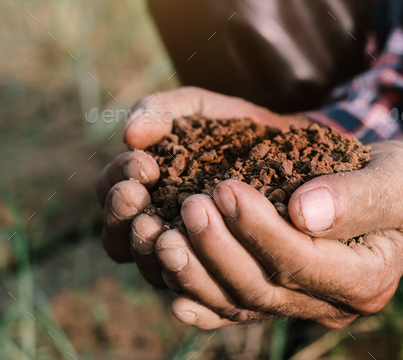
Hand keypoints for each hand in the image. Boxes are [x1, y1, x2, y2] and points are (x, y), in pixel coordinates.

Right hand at [96, 87, 307, 286]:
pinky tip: (197, 260)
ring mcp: (190, 256)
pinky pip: (196, 294)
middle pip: (120, 239)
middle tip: (138, 195)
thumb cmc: (236, 129)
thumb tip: (130, 133)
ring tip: (165, 229)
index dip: (117, 183)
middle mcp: (160, 229)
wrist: (290, 149)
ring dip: (149, 250)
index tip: (141, 164)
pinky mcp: (223, 277)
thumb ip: (160, 111)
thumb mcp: (196, 109)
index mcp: (146, 193)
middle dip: (123, 216)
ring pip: (152, 269)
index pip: (112, 199)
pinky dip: (187, 282)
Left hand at [141, 134, 402, 328]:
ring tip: (162, 235)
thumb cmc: (401, 179)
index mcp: (366, 278)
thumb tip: (303, 213)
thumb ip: (358, 196)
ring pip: (239, 303)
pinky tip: (168, 281)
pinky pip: (233, 308)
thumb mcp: (397, 178)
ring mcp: (303, 306)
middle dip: (219, 248)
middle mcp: (332, 304)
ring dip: (196, 273)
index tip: (225, 189)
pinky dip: (199, 299)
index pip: (301, 261)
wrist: (396, 192)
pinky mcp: (281, 297)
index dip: (259, 230)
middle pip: (262, 288)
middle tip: (189, 206)